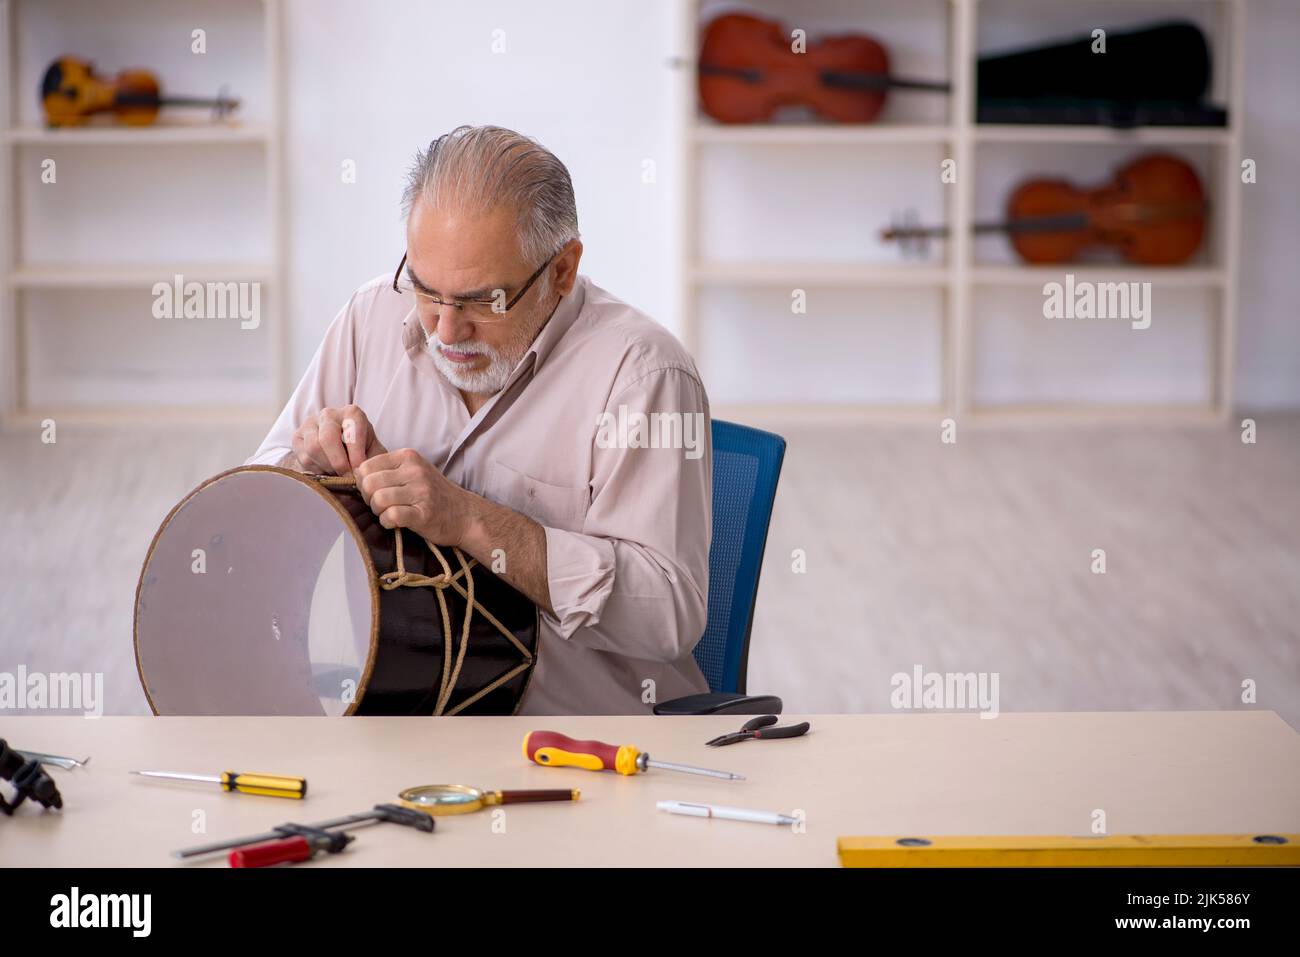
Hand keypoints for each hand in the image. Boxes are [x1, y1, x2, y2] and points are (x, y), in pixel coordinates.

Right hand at [290, 405, 386, 475]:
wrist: (343, 449)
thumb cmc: (362, 450)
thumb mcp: (374, 452)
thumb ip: (374, 461)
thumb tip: (363, 475)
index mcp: (352, 413)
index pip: (352, 430)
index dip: (356, 454)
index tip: (359, 471)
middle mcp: (329, 414)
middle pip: (328, 438)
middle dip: (339, 462)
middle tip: (347, 478)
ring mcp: (310, 423)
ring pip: (313, 448)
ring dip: (327, 467)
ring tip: (339, 474)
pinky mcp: (297, 437)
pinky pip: (304, 457)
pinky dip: (316, 470)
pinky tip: (327, 471)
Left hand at [355, 448, 473, 545]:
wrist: (465, 515)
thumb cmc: (433, 494)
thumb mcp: (413, 471)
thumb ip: (388, 469)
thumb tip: (354, 475)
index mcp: (408, 456)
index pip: (366, 466)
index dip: (363, 482)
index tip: (374, 492)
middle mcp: (415, 471)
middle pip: (369, 483)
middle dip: (369, 498)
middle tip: (380, 505)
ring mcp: (421, 492)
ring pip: (379, 499)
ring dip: (378, 511)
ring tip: (389, 513)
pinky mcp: (423, 514)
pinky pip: (391, 516)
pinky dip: (388, 522)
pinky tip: (396, 522)